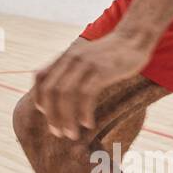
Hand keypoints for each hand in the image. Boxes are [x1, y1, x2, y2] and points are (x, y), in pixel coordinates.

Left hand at [32, 33, 153, 140]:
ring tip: (72, 134)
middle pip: (51, 90)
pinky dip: (83, 112)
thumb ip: (72, 71)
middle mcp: (71, 59)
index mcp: (65, 57)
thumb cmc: (110, 54)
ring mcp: (85, 64)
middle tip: (58, 133)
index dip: (39, 98)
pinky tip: (87, 124)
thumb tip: (61, 95)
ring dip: (66, 118)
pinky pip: (86, 94)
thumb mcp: (85, 58)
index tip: (46, 115)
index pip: (40, 77)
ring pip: (66, 94)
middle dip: (52, 115)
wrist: (133, 38)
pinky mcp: (101, 70)